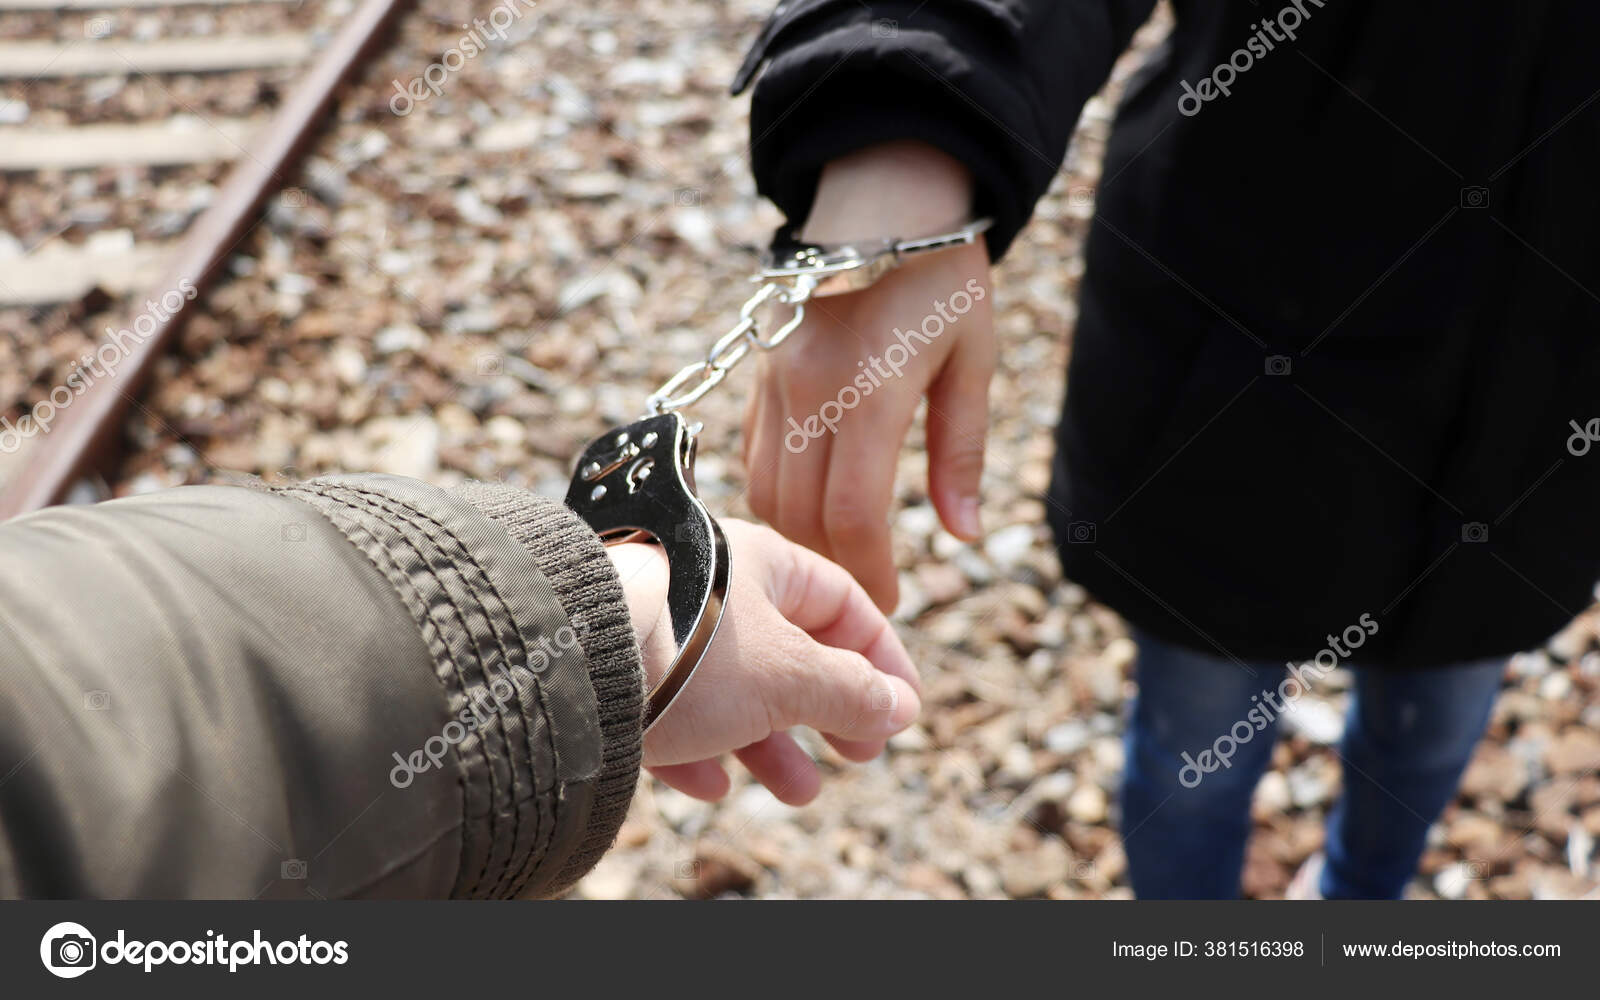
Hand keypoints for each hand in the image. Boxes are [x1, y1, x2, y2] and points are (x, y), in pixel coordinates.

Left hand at [607, 519, 920, 804]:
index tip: (904, 707)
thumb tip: (899, 706)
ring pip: (732, 691)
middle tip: (858, 753)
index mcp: (760, 565)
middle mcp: (708, 590)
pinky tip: (712, 787)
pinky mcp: (615, 674)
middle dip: (829, 709)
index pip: (842, 601)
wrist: (560, 660)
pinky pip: (670, 715)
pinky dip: (700, 752)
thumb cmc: (684, 649)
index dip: (881, 655)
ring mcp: (658, 631)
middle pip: (790, 651)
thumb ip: (850, 692)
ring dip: (771, 745)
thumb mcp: (789, 675)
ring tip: (798, 791)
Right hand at [743, 140, 994, 611]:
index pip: (853, 511)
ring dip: (798, 536)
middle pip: (800, 512)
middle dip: (833, 566)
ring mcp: (772, 377)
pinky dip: (776, 495)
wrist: (882, 205)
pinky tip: (810, 508)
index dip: (868, 569)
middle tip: (869, 592)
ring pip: (764, 490)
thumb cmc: (943, 284)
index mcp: (870, 388)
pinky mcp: (756, 371)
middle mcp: (808, 386)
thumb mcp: (972, 362)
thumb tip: (966, 537)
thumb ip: (963, 453)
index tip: (890, 600)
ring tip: (842, 555)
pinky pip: (753, 454)